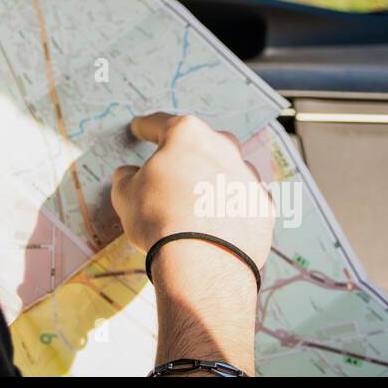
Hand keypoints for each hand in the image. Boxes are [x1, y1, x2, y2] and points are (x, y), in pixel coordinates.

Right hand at [112, 114, 274, 272]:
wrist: (203, 263)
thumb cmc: (159, 219)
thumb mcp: (125, 195)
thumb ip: (126, 178)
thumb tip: (128, 175)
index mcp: (187, 135)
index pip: (160, 123)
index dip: (145, 127)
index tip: (139, 127)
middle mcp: (223, 147)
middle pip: (202, 142)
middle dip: (187, 153)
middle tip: (171, 171)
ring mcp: (248, 176)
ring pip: (228, 170)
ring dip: (213, 180)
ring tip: (196, 204)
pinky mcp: (262, 205)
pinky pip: (243, 200)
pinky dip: (232, 207)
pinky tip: (219, 223)